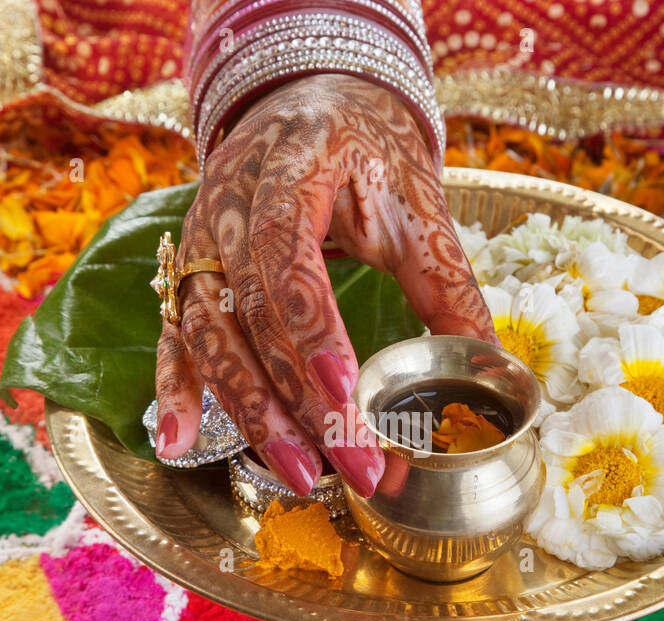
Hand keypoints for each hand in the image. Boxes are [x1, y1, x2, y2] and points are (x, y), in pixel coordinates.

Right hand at [154, 74, 495, 496]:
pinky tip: (179, 442)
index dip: (311, 327)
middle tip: (350, 464)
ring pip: (209, 334)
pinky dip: (175, 389)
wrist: (309, 103)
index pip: (287, 253)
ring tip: (297, 474)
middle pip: (250, 313)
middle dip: (298, 398)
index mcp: (291, 166)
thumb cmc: (366, 151)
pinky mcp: (189, 274)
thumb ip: (445, 278)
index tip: (345, 391)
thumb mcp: (413, 197)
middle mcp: (229, 205)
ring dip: (250, 411)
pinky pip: (174, 335)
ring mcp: (200, 242)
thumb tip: (489, 363)